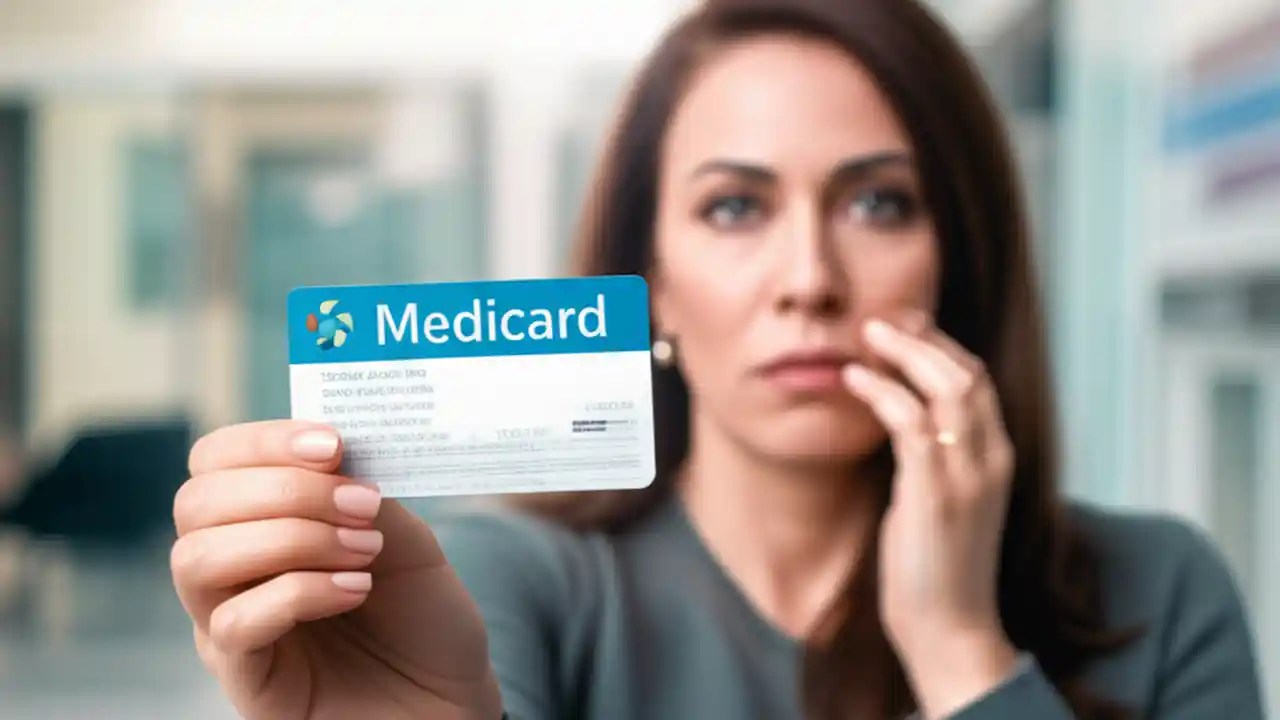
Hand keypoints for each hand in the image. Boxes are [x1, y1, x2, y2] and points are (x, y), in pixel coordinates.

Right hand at [171, 420, 502, 719]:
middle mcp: (233, 572)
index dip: (264, 441)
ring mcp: (230, 628)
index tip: (333, 444)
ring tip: (363, 550)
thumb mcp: (407, 537)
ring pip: (197, 559)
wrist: (451, 699)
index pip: (216, 460)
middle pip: (195, 503)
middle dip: (285, 489)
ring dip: (289, 537)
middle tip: (361, 505)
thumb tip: (333, 451)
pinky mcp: (247, 680)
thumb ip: (364, 493)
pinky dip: (298, 592)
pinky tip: (355, 590)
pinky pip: (233, 625)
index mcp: (261, 522)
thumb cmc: (423, 618)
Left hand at [841, 313, 1018, 717]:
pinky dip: (883, 391)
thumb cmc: (936, 570)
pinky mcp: (936, 493)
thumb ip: (929, 462)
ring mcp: (968, 475)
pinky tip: (855, 378)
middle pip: (968, 373)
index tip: (907, 326)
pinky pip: (911, 422)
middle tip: (883, 319)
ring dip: (905, 351)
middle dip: (925, 337)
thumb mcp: (938, 502)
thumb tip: (897, 425)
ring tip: (867, 334)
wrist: (951, 630)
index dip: (943, 347)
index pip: (979, 382)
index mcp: (996, 459)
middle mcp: (990, 459)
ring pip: (947, 387)